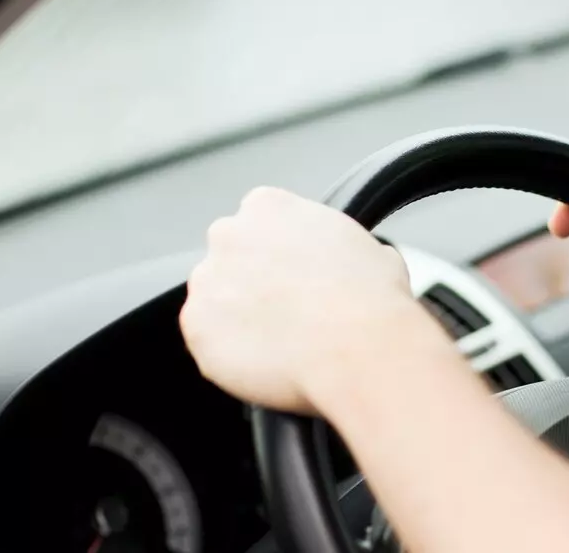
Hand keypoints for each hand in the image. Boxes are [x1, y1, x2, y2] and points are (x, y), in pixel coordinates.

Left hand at [180, 187, 443, 413]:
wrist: (358, 346)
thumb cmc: (371, 297)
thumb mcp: (372, 249)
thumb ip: (342, 247)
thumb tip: (354, 264)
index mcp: (268, 206)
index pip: (258, 222)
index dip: (279, 253)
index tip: (295, 275)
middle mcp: (227, 235)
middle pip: (229, 259)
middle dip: (251, 282)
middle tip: (288, 310)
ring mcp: (207, 283)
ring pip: (215, 302)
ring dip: (238, 319)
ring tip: (283, 343)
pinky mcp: (196, 330)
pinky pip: (208, 344)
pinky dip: (231, 356)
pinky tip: (269, 363)